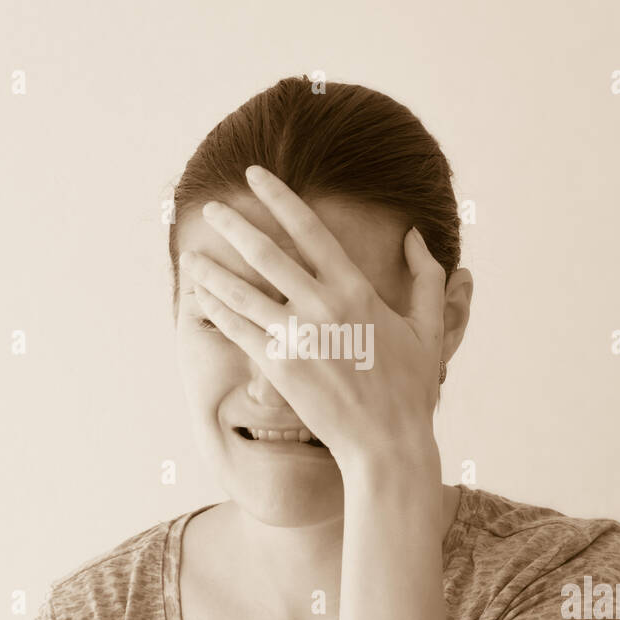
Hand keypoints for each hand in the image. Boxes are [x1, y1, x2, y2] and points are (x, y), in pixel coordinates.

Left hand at [180, 165, 444, 472]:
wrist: (386, 443)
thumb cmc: (410, 388)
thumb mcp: (429, 327)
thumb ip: (427, 276)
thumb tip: (415, 236)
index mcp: (356, 290)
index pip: (309, 229)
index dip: (279, 198)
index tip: (256, 176)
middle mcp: (322, 307)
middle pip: (266, 254)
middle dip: (234, 225)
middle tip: (212, 206)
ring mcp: (297, 338)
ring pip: (242, 292)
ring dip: (212, 271)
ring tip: (190, 254)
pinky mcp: (278, 368)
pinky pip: (238, 331)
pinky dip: (216, 310)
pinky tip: (200, 297)